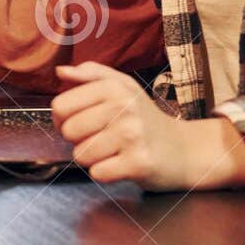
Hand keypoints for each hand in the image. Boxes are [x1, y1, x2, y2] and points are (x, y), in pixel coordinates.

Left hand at [52, 63, 244, 190]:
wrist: (185, 149)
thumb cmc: (145, 117)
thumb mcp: (122, 87)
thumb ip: (90, 74)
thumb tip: (60, 71)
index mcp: (113, 87)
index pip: (59, 106)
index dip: (63, 119)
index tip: (80, 121)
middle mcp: (124, 108)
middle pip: (68, 132)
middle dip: (78, 139)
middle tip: (100, 137)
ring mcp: (133, 136)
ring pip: (81, 154)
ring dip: (92, 158)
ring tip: (112, 150)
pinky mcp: (139, 163)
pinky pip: (98, 173)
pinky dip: (105, 172)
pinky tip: (121, 163)